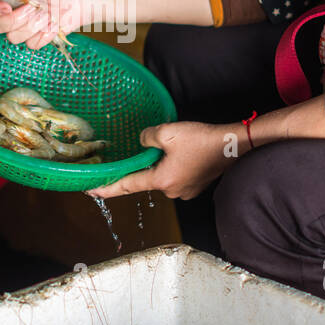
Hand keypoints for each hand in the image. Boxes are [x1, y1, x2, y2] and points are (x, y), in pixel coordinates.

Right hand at [0, 0, 96, 49]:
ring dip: (34, 25)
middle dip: (18, 19)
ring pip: (14, 37)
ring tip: (48, 13)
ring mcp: (25, 26)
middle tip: (35, 7)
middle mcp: (13, 10)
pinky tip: (54, 24)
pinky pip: (31, 45)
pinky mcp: (37, 37)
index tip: (7, 7)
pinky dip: (45, 35)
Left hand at [88, 121, 236, 200]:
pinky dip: (174, 165)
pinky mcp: (196, 185)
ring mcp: (185, 190)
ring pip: (163, 176)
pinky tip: (182, 152)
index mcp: (161, 181)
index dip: (106, 188)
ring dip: (161, 164)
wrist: (233, 144)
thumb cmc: (202, 140)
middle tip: (148, 150)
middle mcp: (172, 191)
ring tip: (172, 147)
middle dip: (144, 165)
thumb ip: (147, 137)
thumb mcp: (168, 132)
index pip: (126, 186)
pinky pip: (177, 176)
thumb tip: (142, 141)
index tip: (90, 191)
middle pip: (147, 179)